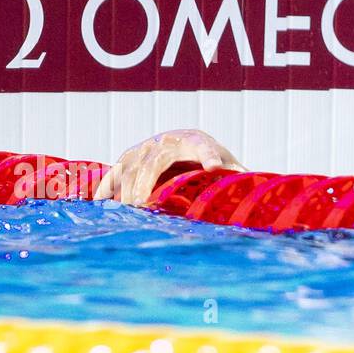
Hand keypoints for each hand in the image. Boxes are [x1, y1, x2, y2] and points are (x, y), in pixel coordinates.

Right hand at [94, 129, 244, 205]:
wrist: (191, 147)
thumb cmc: (214, 163)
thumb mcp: (230, 169)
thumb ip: (238, 178)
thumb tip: (252, 189)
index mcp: (197, 140)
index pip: (203, 146)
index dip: (209, 155)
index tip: (215, 167)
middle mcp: (167, 140)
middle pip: (155, 159)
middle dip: (148, 181)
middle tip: (145, 204)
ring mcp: (145, 147)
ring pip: (131, 165)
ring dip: (127, 188)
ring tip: (128, 211)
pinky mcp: (130, 158)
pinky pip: (115, 172)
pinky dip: (107, 187)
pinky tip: (101, 204)